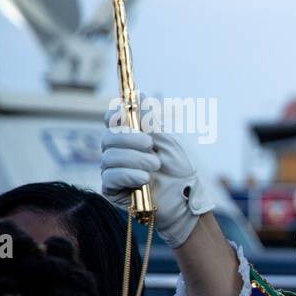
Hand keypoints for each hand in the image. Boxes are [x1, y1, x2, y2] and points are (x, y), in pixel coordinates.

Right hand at [100, 95, 212, 247]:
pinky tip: (144, 179)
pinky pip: (110, 177)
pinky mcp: (113, 190)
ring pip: (109, 157)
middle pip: (108, 137)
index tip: (127, 113)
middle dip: (129, 138)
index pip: (111, 120)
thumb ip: (151, 122)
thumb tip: (139, 95)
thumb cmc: (179, 171)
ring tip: (155, 166)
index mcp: (130, 137)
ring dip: (134, 159)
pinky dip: (127, 174)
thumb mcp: (168, 142)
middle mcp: (118, 152)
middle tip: (150, 145)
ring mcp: (114, 170)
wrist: (186, 201)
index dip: (115, 114)